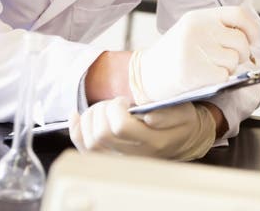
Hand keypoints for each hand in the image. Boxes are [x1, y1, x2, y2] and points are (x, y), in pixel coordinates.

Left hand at [69, 97, 216, 160]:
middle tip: (114, 103)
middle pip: (100, 134)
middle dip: (101, 110)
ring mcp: (120, 159)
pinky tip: (77, 115)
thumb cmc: (181, 123)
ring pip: (89, 141)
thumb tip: (148, 117)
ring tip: (104, 108)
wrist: (181, 140)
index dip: (116, 108)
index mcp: (152, 142)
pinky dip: (75, 130)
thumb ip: (169, 114)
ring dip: (90, 117)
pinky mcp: (110, 158)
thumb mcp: (184, 113)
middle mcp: (133, 155)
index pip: (120, 127)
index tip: (125, 101)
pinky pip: (83, 149)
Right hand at [129, 6, 256, 103]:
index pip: (238, 14)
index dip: (252, 28)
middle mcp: (198, 30)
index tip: (254, 40)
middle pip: (240, 41)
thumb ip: (218, 30)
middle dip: (242, 54)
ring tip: (211, 68)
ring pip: (233, 60)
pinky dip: (220, 79)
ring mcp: (194, 49)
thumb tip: (250, 41)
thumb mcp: (193, 31)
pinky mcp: (193, 71)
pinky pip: (224, 76)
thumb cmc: (175, 54)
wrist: (144, 74)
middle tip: (229, 60)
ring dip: (229, 68)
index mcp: (199, 17)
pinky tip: (205, 77)